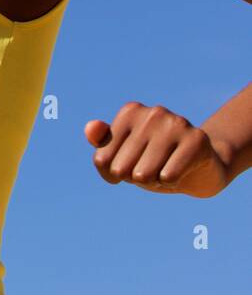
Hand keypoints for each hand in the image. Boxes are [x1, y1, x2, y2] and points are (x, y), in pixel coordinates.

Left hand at [84, 102, 230, 198]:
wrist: (203, 167)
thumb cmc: (154, 161)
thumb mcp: (123, 155)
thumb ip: (102, 143)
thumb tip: (91, 127)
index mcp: (130, 111)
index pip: (101, 160)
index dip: (114, 174)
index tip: (131, 164)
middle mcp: (153, 113)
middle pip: (121, 169)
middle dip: (134, 178)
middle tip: (153, 167)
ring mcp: (177, 123)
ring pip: (143, 174)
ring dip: (153, 181)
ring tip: (165, 168)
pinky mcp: (197, 140)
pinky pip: (168, 177)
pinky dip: (171, 182)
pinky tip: (181, 171)